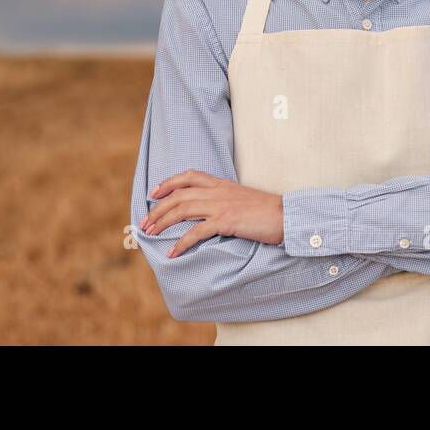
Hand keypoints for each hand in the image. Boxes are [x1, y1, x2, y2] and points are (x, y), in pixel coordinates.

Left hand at [140, 171, 284, 257]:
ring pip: (182, 209)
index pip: (189, 176)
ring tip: (150, 234)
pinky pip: (196, 231)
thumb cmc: (266, 210)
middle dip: (158, 208)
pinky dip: (181, 243)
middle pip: (179, 194)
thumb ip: (224, 199)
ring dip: (162, 222)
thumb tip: (210, 210)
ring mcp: (221, 205)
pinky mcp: (226, 221)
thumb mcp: (242, 198)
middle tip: (145, 223)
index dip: (168, 183)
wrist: (285, 215)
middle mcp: (218, 191)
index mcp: (221, 183)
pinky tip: (172, 252)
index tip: (153, 193)